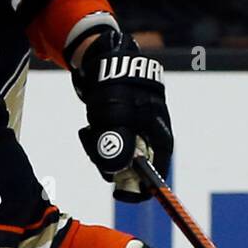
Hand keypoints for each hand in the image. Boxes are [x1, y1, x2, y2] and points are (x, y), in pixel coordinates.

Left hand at [72, 29, 172, 202]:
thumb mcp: (114, 117)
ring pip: (119, 149)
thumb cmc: (111, 83)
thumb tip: (117, 172)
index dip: (148, 182)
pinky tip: (88, 127)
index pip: (159, 162)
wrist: (99, 53)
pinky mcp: (119, 116)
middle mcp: (150, 125)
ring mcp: (135, 120)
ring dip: (102, 150)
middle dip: (115, 165)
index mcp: (157, 126)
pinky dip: (98, 138)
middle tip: (99, 163)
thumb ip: (117, 145)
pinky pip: (110, 137)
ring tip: (89, 134)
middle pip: (137, 159)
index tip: (131, 195)